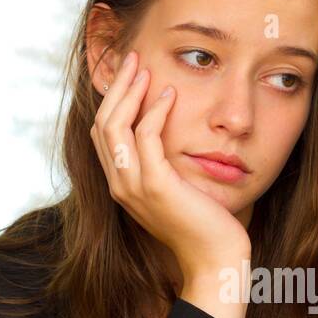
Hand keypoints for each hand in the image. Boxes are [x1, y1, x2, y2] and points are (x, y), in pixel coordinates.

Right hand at [89, 49, 250, 281]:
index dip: (112, 101)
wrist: (214, 258)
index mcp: (121, 186)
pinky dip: (154, 111)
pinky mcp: (156, 186)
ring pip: (116, 126)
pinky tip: (170, 95)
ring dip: (130, 92)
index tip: (130, 76)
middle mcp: (120, 186)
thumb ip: (164, 166)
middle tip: (133, 59)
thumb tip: (170, 136)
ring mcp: (133, 187)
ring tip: (146, 68)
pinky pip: (145, 137)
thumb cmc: (203, 225)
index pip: (103, 135)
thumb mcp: (177, 190)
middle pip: (102, 125)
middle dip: (116, 88)